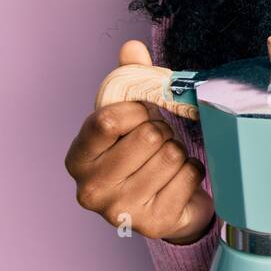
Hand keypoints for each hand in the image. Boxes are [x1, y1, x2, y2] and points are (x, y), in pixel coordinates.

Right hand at [64, 41, 214, 244]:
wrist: (164, 203)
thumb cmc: (140, 153)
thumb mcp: (129, 115)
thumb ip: (128, 78)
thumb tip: (132, 47)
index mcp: (78, 158)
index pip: (108, 120)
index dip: (136, 110)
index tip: (140, 116)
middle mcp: (91, 190)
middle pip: (149, 136)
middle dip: (162, 132)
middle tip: (156, 144)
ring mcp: (122, 210)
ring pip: (172, 154)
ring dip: (178, 152)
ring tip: (166, 162)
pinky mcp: (155, 223)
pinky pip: (190, 174)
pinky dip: (192, 171)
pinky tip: (178, 180)